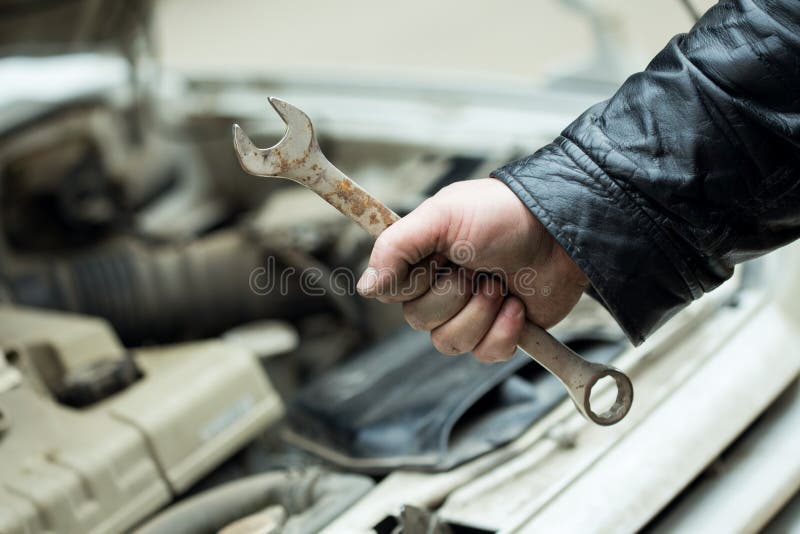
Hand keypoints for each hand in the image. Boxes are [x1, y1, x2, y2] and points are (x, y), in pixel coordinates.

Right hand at [356, 178, 588, 361]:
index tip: (438, 259)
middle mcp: (440, 287)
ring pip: (448, 343)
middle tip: (478, 267)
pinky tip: (516, 306)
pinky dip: (503, 331)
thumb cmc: (503, 215)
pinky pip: (483, 354)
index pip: (391, 292)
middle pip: (419, 321)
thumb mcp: (442, 216)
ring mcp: (470, 313)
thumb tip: (365, 287)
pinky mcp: (499, 333)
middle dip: (454, 295)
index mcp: (422, 258)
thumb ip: (395, 247)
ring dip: (479, 314)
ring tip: (500, 285)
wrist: (563, 234)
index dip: (414, 283)